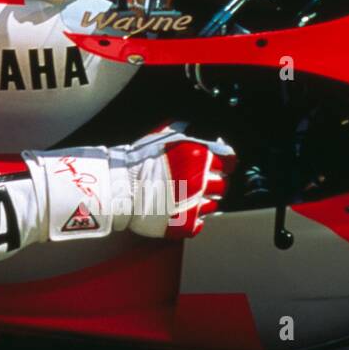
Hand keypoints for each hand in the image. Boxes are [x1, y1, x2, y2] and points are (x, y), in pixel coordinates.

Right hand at [109, 125, 234, 238]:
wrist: (119, 188)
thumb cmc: (137, 161)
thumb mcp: (159, 136)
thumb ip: (181, 130)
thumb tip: (191, 126)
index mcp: (199, 156)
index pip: (229, 161)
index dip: (223, 163)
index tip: (216, 166)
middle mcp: (201, 181)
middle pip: (223, 185)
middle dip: (213, 183)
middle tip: (196, 182)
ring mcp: (195, 204)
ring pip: (213, 205)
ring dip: (202, 201)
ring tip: (184, 197)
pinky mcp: (187, 224)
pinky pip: (200, 222)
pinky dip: (192, 217)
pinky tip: (179, 209)